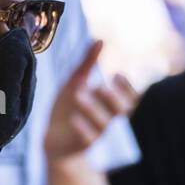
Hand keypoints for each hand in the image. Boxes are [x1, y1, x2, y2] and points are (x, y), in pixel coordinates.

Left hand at [45, 40, 138, 159]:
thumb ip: (87, 63)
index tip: (117, 75)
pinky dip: (83, 128)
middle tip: (100, 86)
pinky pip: (88, 139)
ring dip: (94, 109)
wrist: (54, 139)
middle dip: (114, 97)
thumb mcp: (75, 82)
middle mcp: (108, 118)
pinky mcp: (82, 144)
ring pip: (104, 124)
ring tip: (79, 94)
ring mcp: (96, 132)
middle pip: (122, 110)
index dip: (128, 88)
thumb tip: (100, 40)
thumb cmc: (69, 108)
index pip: (131, 97)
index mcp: (110, 104)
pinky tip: (74, 118)